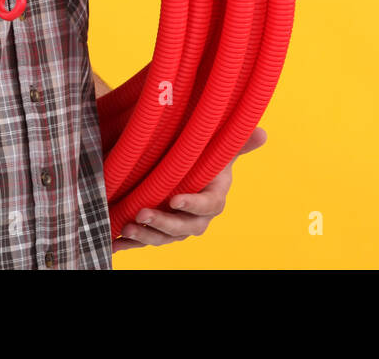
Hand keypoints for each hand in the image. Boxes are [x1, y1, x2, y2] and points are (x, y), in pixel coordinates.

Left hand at [112, 127, 266, 252]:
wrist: (184, 168)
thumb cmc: (203, 157)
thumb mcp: (219, 147)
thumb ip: (238, 143)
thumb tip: (263, 132)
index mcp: (214, 197)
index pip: (208, 205)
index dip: (193, 205)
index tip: (176, 198)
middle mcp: (197, 217)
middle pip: (185, 228)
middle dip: (165, 224)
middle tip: (143, 213)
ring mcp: (177, 227)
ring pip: (165, 238)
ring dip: (147, 236)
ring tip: (127, 226)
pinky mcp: (158, 231)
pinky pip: (146, 241)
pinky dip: (130, 244)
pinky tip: (114, 243)